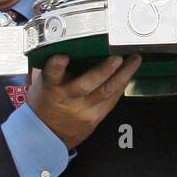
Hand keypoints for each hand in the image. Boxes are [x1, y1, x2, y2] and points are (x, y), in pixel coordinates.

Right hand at [27, 53, 141, 147]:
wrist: (46, 134)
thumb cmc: (45, 101)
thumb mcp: (42, 82)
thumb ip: (53, 66)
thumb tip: (65, 42)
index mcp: (50, 87)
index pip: (52, 74)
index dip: (57, 65)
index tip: (63, 56)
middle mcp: (67, 98)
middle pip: (85, 84)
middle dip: (104, 70)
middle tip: (117, 57)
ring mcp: (82, 110)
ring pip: (105, 92)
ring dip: (122, 75)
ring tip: (134, 61)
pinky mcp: (95, 118)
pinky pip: (112, 101)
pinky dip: (122, 86)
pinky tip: (129, 75)